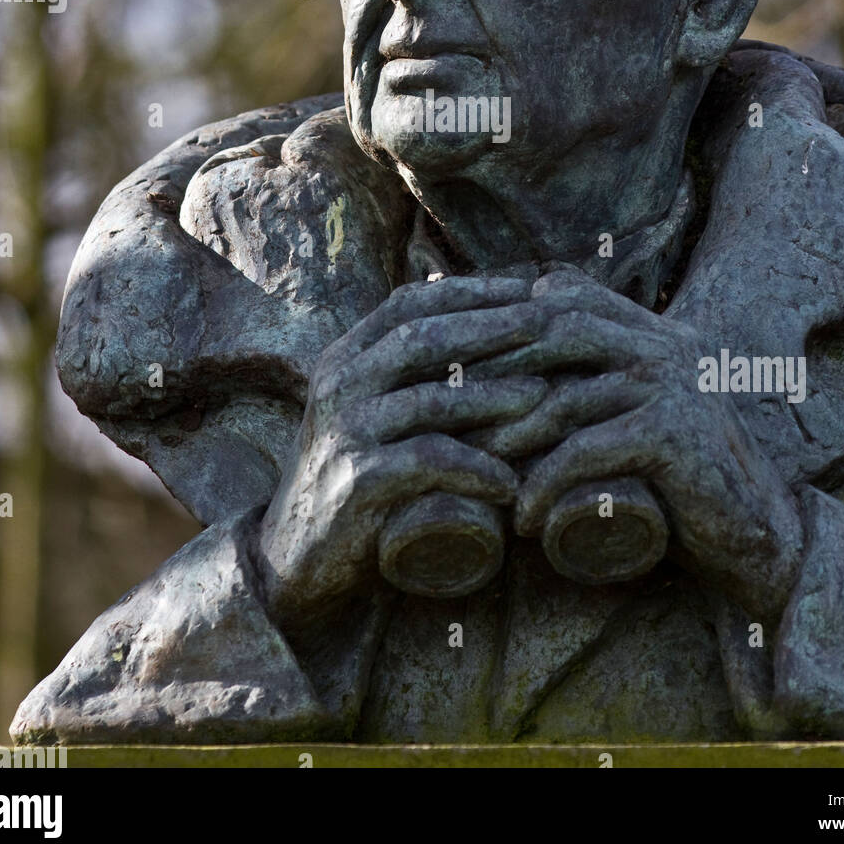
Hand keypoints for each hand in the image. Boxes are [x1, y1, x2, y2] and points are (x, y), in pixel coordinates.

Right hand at [258, 275, 549, 624]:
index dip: (468, 292)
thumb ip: (409, 370)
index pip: (408, 305)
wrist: (296, 553)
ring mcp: (345, 431)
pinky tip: (510, 480)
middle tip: (547, 323)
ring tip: (544, 395)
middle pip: (421, 338)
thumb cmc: (354, 474)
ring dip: (493, 394)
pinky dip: (475, 466)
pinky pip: (428, 461)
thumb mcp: (370, 410)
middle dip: (489, 326)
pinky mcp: (356, 480)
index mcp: (344, 358)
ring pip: (430, 398)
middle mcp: (339, 384)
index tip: (524, 290)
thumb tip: (486, 318)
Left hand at [464, 265, 804, 623]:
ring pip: (566, 396)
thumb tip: (504, 367)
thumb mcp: (635, 416)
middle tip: (442, 404)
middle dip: (493, 364)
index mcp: (654, 331)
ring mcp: (674, 385)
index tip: (451, 352)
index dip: (505, 317)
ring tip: (473, 468)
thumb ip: (593, 380)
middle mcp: (666, 345)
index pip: (566, 296)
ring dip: (511, 436)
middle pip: (556, 329)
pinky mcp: (674, 433)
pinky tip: (522, 515)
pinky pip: (588, 449)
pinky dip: (547, 483)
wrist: (760, 536)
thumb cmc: (682, 482)